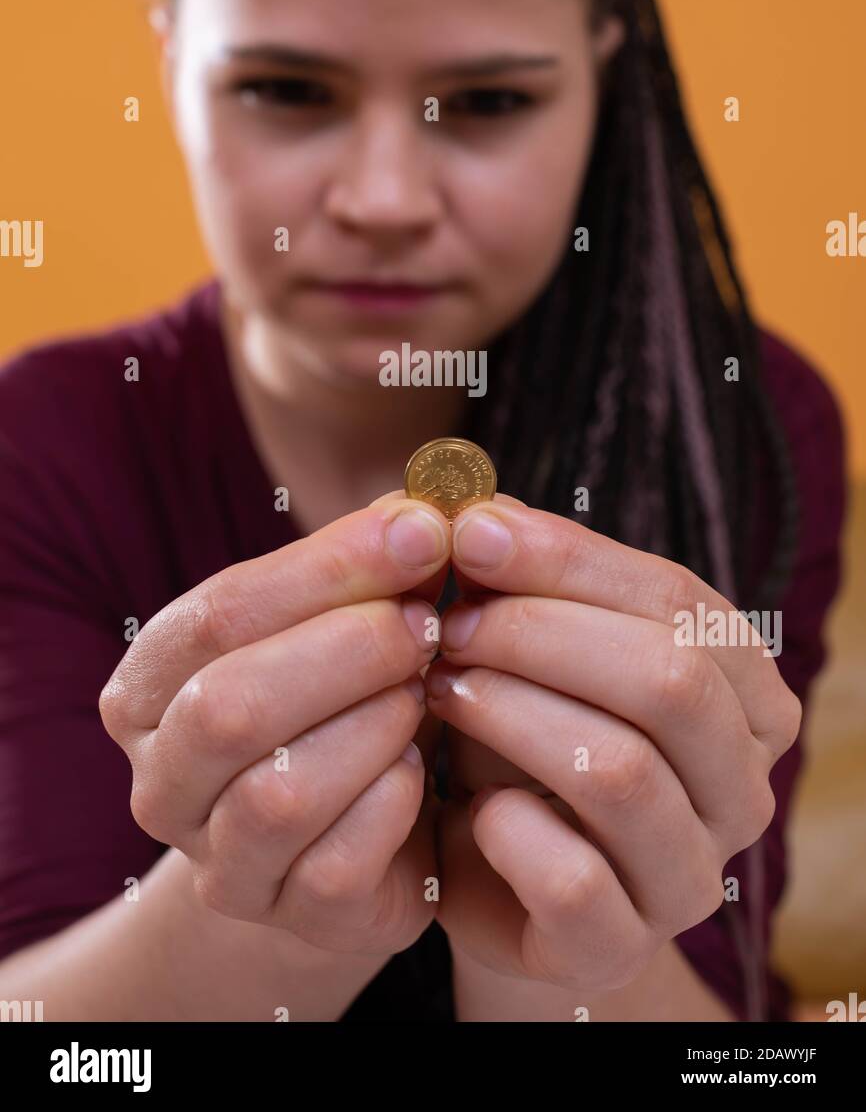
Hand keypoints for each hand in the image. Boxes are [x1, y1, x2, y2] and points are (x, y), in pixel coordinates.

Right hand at [99, 494, 450, 956]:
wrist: (360, 834)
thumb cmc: (348, 704)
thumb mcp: (344, 624)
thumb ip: (372, 565)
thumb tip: (426, 508)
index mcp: (152, 687)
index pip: (220, 612)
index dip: (329, 566)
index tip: (422, 530)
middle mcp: (161, 780)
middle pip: (231, 705)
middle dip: (347, 650)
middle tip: (428, 620)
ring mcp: (217, 861)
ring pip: (278, 793)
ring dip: (372, 726)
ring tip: (423, 692)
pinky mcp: (288, 916)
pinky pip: (338, 864)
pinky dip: (394, 803)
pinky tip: (420, 769)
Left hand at [424, 500, 801, 988]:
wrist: (493, 874)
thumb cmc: (521, 738)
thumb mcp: (529, 647)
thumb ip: (520, 577)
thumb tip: (475, 505)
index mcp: (744, 696)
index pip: (680, 601)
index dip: (570, 558)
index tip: (473, 532)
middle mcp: (741, 788)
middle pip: (667, 679)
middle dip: (540, 633)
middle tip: (449, 623)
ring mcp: (688, 875)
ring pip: (621, 771)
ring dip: (511, 712)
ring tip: (441, 689)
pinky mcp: (619, 945)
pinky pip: (573, 877)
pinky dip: (505, 828)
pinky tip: (468, 806)